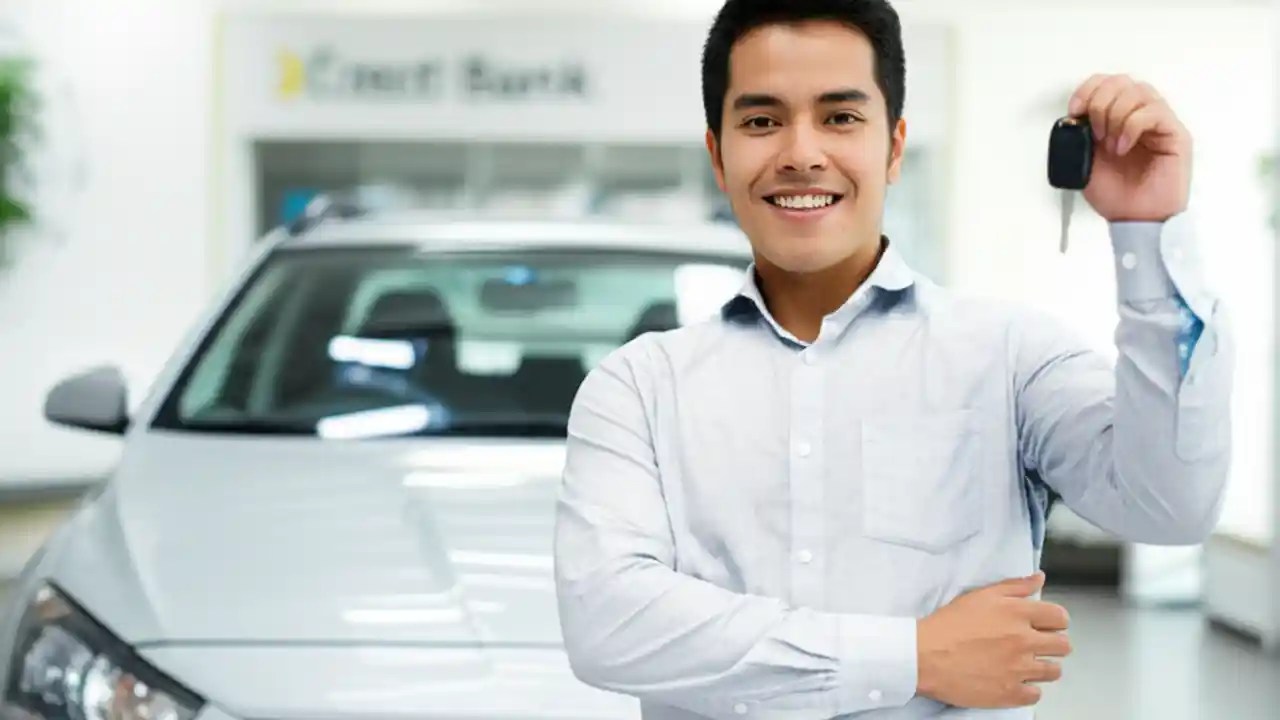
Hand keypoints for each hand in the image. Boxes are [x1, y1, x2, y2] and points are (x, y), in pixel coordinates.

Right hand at [916, 571, 1071, 707]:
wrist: (925, 656)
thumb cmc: (949, 625)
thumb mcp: (981, 596)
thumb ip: (1015, 586)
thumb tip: (1039, 579)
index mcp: (1018, 613)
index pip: (1060, 617)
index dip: (1054, 621)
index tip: (1045, 625)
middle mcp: (1024, 641)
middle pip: (1063, 646)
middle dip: (1051, 644)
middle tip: (1033, 645)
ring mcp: (1019, 669)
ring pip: (1053, 671)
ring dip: (1042, 667)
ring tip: (1023, 664)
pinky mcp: (1010, 693)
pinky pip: (1036, 694)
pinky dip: (1027, 688)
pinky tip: (1013, 680)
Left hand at [1068, 74, 1191, 222]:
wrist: (1134, 220)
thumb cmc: (1115, 194)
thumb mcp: (1085, 161)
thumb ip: (1080, 136)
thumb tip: (1073, 117)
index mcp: (1117, 118)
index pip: (1106, 83)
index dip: (1088, 89)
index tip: (1075, 110)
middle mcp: (1139, 115)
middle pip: (1122, 81)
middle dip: (1100, 102)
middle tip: (1095, 133)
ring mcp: (1159, 123)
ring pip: (1138, 91)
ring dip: (1115, 115)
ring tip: (1110, 145)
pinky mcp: (1175, 134)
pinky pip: (1153, 111)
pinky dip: (1131, 126)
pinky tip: (1122, 147)